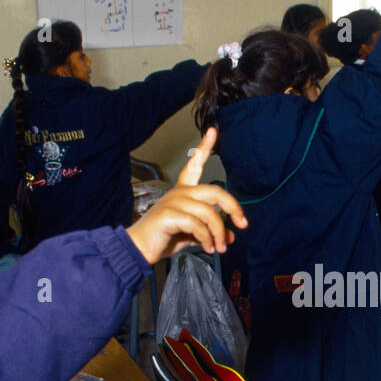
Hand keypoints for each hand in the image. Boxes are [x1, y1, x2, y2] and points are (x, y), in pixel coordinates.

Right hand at [126, 127, 246, 263]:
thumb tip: (230, 236)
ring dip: (218, 232)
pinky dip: (206, 238)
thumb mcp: (193, 235)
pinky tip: (206, 247)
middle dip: (233, 208)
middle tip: (242, 224)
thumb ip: (210, 232)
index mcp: (183, 192)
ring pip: (209, 212)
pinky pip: (197, 224)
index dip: (204, 147)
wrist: (138, 249)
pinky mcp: (169, 214)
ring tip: (218, 248)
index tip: (213, 131)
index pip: (194, 165)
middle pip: (215, 192)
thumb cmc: (162, 239)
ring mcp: (173, 202)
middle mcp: (179, 193)